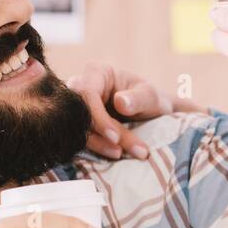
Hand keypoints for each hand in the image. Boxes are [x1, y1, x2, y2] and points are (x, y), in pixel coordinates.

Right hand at [66, 62, 204, 159]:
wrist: (151, 113)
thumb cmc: (151, 100)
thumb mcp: (151, 97)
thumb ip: (138, 99)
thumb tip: (120, 102)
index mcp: (97, 72)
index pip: (88, 93)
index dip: (98, 117)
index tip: (115, 138)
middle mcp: (81, 86)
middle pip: (78, 112)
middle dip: (98, 135)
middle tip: (120, 152)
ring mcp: (76, 105)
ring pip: (76, 127)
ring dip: (97, 145)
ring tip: (120, 155)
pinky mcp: (78, 122)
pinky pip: (78, 137)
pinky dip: (95, 148)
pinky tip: (112, 155)